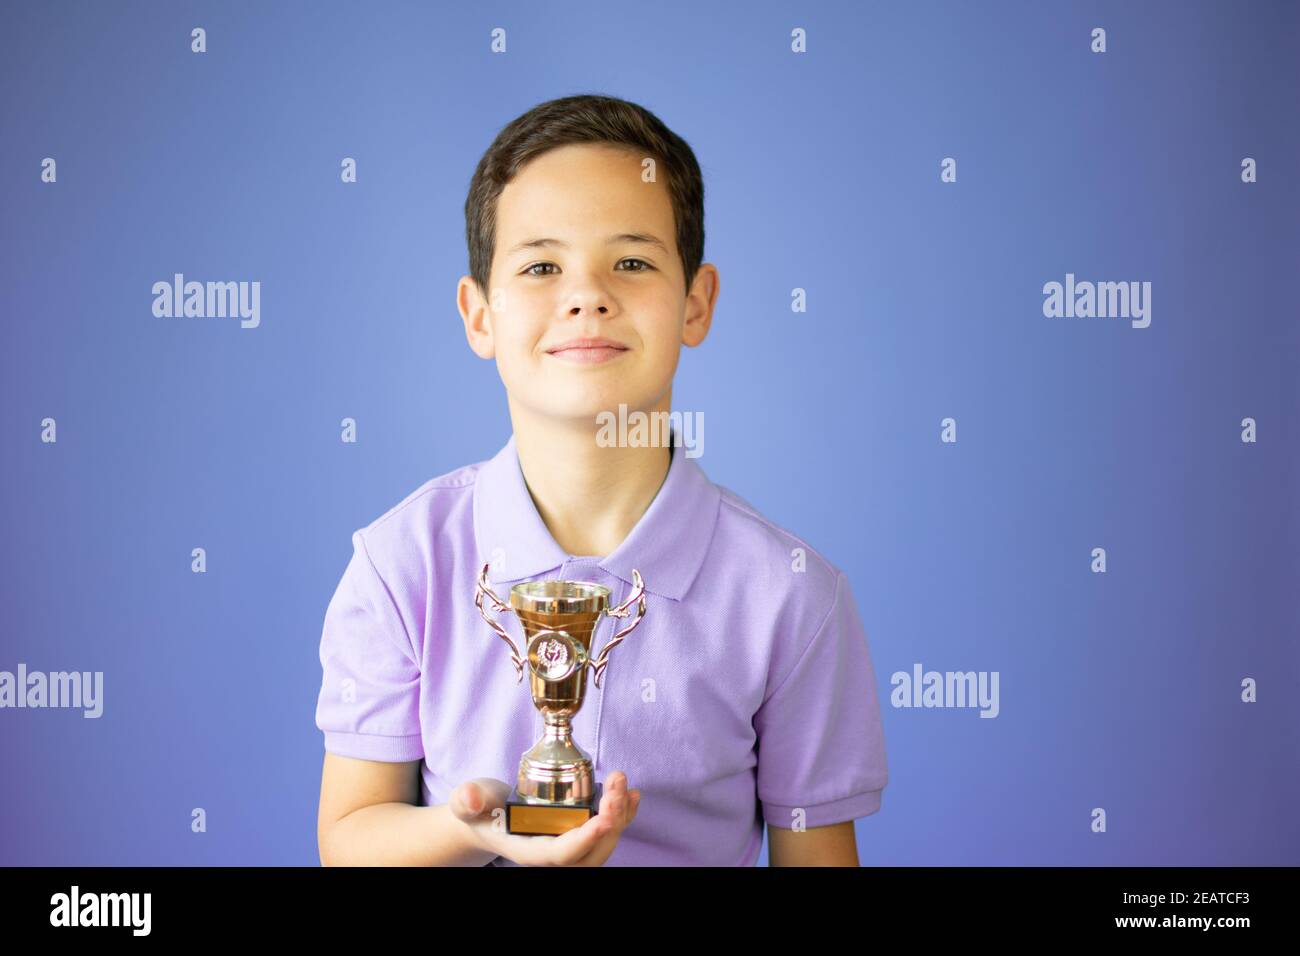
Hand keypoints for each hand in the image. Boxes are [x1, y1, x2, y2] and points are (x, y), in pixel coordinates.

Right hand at [450, 771, 640, 866]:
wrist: (486, 818)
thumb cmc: (479, 811)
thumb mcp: (468, 803)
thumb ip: (468, 800)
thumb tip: (472, 799)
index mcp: (529, 852)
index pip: (562, 854)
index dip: (585, 839)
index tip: (604, 818)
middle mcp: (553, 857)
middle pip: (591, 852)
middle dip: (610, 822)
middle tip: (618, 789)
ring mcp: (569, 848)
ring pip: (603, 844)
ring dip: (619, 816)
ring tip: (623, 784)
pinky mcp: (578, 834)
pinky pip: (606, 833)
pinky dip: (622, 815)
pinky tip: (631, 795)